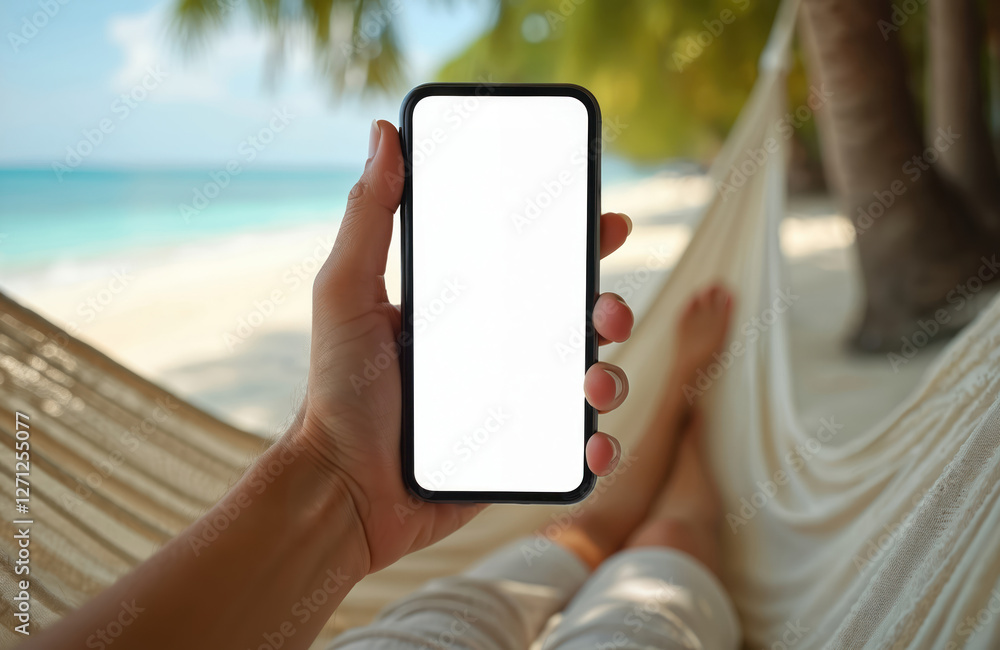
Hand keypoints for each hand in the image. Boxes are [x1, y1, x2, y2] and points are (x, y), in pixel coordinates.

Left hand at [291, 119, 634, 573]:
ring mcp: (513, 405)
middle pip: (575, 320)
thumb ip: (367, 216)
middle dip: (610, 309)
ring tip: (596, 385)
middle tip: (608, 312)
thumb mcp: (346, 292)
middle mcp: (497, 352)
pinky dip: (601, 449)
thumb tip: (382, 133)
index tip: (606, 223)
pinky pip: (576, 449)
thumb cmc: (337, 391)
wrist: (341, 489)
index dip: (576, 243)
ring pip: (588, 381)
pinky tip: (595, 447)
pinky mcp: (520, 456)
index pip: (533, 266)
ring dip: (612, 377)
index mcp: (467, 311)